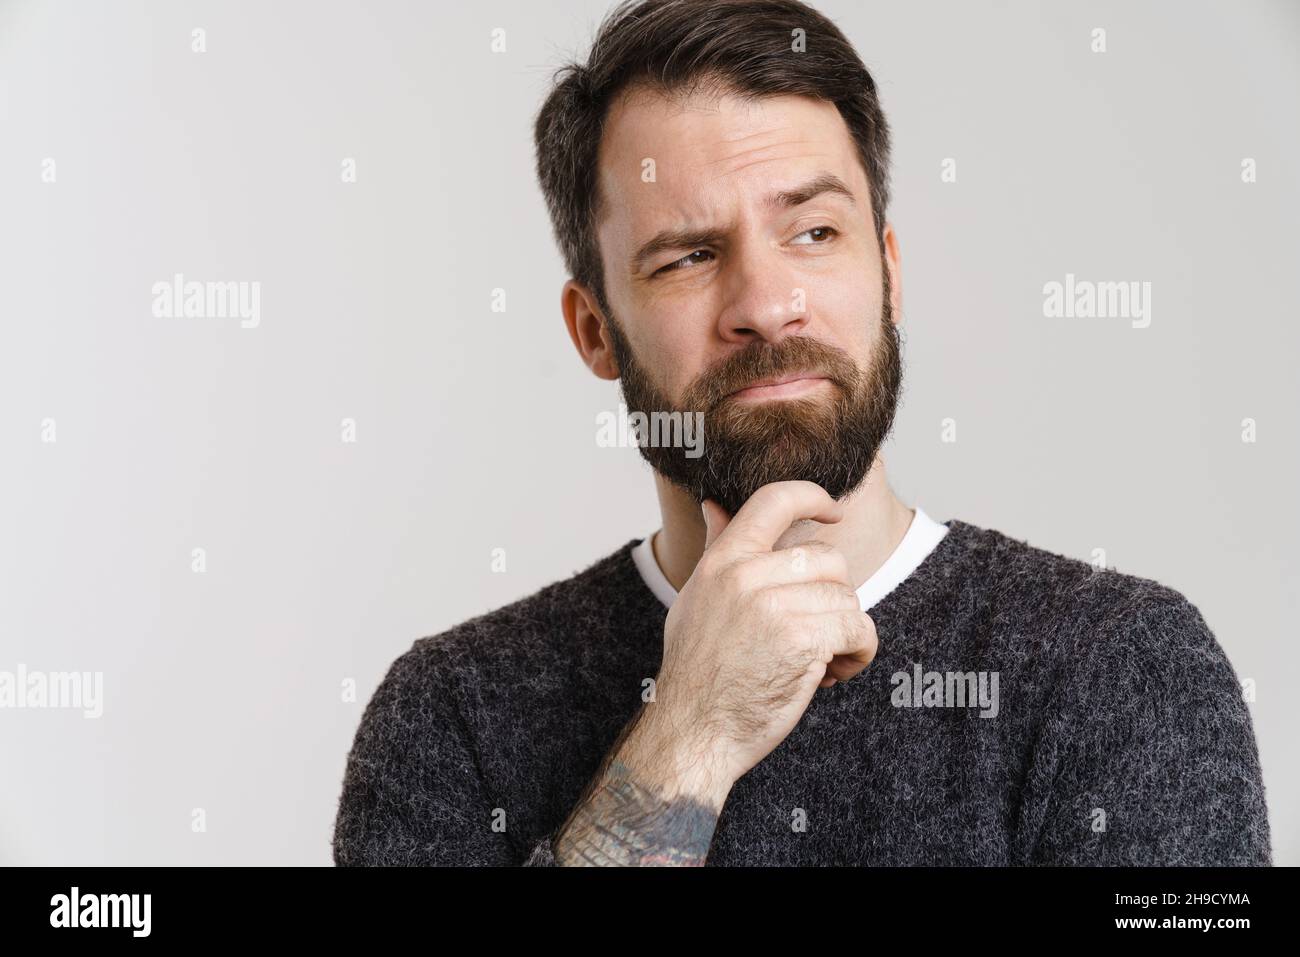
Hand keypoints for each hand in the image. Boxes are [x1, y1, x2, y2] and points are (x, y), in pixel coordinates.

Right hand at [651, 480, 879, 787]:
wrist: (695, 731)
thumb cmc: (698, 670)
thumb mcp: (698, 599)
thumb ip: (718, 549)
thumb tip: (715, 506)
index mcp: (722, 561)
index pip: (774, 500)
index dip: (812, 496)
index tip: (834, 510)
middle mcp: (746, 576)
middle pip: (828, 559)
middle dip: (834, 598)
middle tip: (815, 633)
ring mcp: (774, 606)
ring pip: (847, 598)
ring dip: (846, 633)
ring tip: (819, 661)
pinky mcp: (802, 640)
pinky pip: (858, 629)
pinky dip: (858, 653)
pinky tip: (831, 674)